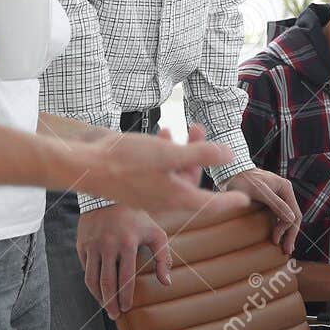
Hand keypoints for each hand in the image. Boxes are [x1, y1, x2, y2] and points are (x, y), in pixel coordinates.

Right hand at [65, 125, 249, 219]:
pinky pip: (159, 170)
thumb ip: (200, 154)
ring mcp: (148, 192)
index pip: (210, 203)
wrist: (85, 165)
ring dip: (182, 150)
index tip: (244, 200)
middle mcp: (163, 198)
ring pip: (174, 173)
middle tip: (199, 127)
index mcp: (175, 197)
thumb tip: (227, 155)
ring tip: (180, 126)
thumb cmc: (126, 161)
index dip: (228, 201)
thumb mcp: (169, 154)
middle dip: (201, 155)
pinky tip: (161, 133)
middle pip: (191, 181)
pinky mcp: (136, 183)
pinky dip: (165, 153)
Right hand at [76, 205, 169, 317]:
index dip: (126, 296)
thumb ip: (163, 258)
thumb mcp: (156, 233)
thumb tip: (167, 283)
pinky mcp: (81, 244)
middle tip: (115, 315)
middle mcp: (108, 245)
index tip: (127, 308)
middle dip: (111, 303)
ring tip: (105, 307)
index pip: (125, 278)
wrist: (110, 196)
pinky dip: (90, 283)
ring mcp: (93, 245)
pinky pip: (85, 269)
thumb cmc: (137, 217)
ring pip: (92, 279)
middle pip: (107, 283)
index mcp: (128, 244)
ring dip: (98, 297)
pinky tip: (97, 291)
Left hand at [224, 167, 300, 251]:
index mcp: (286, 188)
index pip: (294, 213)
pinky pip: (279, 215)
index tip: (276, 241)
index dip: (288, 230)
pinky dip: (279, 226)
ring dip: (286, 232)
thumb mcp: (260, 192)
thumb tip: (291, 219)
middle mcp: (285, 192)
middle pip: (293, 216)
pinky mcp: (270, 200)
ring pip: (287, 217)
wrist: (231, 172)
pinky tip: (277, 236)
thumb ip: (276, 204)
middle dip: (290, 234)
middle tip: (286, 250)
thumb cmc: (243, 180)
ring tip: (283, 247)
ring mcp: (278, 196)